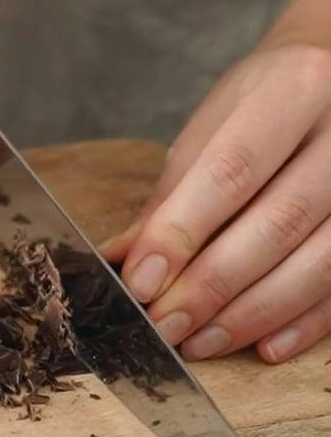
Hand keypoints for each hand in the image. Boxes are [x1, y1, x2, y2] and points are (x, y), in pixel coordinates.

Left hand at [109, 42, 330, 363]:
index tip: (142, 282)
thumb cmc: (267, 103)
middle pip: (279, 222)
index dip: (182, 232)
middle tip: (166, 325)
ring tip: (201, 341)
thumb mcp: (215, 125)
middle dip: (213, 285)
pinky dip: (304, 323)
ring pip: (320, 262)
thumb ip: (174, 193)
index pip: (232, 171)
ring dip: (254, 314)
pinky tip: (265, 347)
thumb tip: (126, 260)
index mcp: (295, 88)